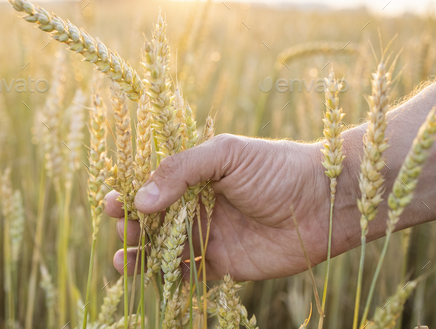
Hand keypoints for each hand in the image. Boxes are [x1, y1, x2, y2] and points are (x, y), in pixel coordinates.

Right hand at [104, 133, 344, 280]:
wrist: (324, 201)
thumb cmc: (276, 168)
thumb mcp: (226, 155)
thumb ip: (182, 170)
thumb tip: (142, 199)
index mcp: (196, 176)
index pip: (153, 185)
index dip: (130, 193)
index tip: (111, 201)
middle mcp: (198, 206)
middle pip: (153, 219)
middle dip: (131, 225)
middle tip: (122, 229)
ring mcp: (210, 235)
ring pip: (165, 249)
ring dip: (142, 256)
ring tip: (123, 261)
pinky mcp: (224, 264)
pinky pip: (189, 274)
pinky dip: (169, 279)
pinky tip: (155, 280)